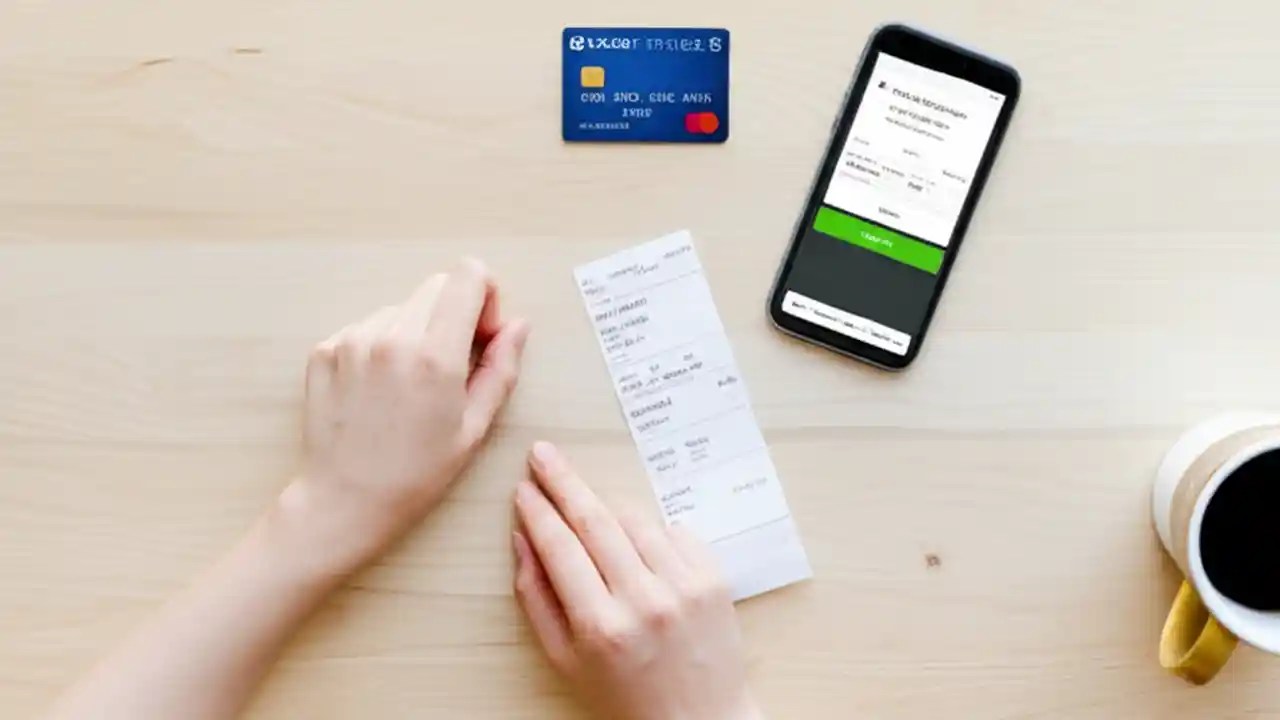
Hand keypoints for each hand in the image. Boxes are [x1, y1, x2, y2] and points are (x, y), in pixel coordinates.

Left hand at [279, 259, 529, 575]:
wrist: (344, 501)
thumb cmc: (416, 474)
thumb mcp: (474, 428)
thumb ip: (500, 369)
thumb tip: (517, 326)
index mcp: (435, 356)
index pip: (468, 275)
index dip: (485, 297)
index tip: (480, 335)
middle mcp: (391, 337)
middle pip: (436, 286)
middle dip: (453, 314)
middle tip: (450, 364)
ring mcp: (352, 340)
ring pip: (401, 308)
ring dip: (414, 331)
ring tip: (408, 385)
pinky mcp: (324, 349)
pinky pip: (366, 327)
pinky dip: (380, 346)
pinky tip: (378, 390)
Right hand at [512, 442, 760, 719]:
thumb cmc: (626, 696)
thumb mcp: (565, 661)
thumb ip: (538, 599)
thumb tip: (523, 540)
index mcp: (600, 626)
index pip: (560, 548)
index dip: (537, 512)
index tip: (523, 488)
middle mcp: (644, 601)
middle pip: (595, 520)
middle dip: (563, 481)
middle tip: (543, 454)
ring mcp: (684, 586)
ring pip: (635, 519)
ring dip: (607, 508)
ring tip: (593, 515)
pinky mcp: (713, 578)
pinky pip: (672, 530)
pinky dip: (651, 531)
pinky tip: (642, 552)